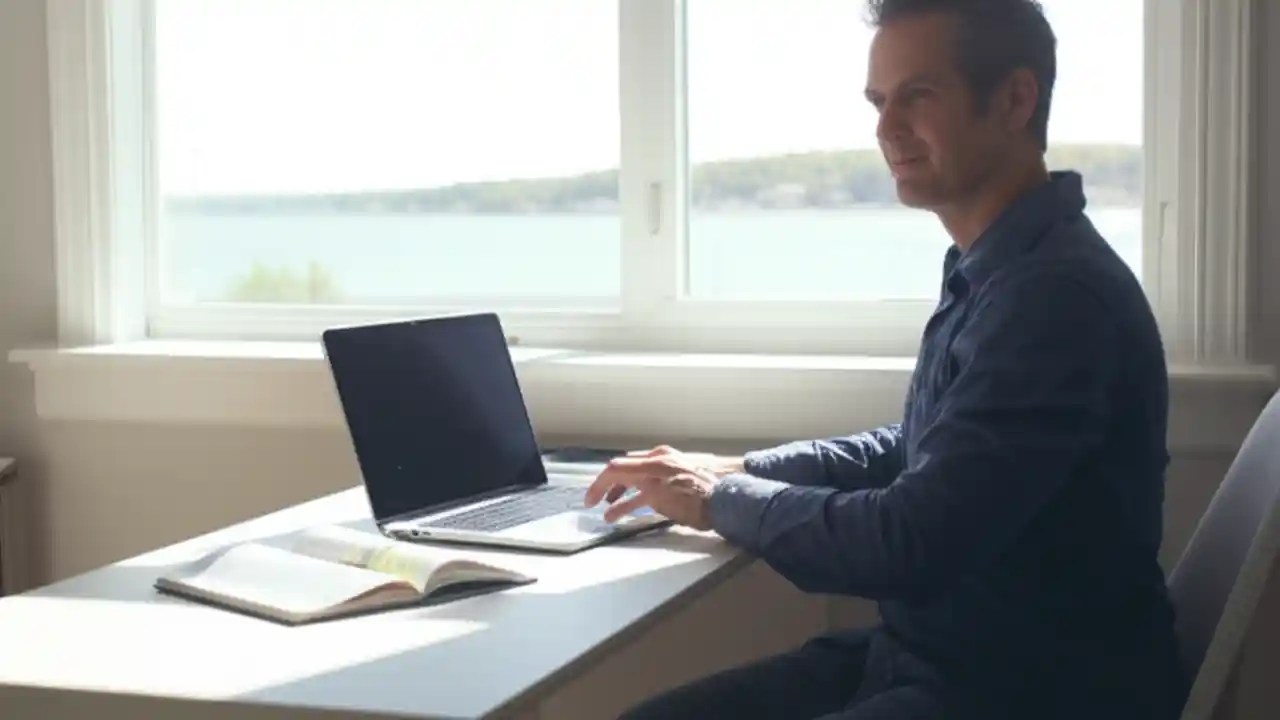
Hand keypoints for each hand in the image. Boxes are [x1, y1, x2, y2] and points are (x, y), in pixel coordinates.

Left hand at [583, 446, 742, 528]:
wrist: (727, 495)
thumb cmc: (708, 489)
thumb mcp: (683, 473)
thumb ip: (665, 475)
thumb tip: (647, 488)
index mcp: (662, 454)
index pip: (629, 461)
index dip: (615, 476)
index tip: (609, 488)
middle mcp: (656, 459)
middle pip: (617, 466)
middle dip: (601, 482)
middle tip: (592, 497)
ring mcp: (656, 475)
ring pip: (618, 477)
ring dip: (603, 492)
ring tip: (597, 506)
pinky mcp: (658, 492)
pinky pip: (630, 501)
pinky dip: (617, 508)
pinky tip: (611, 517)